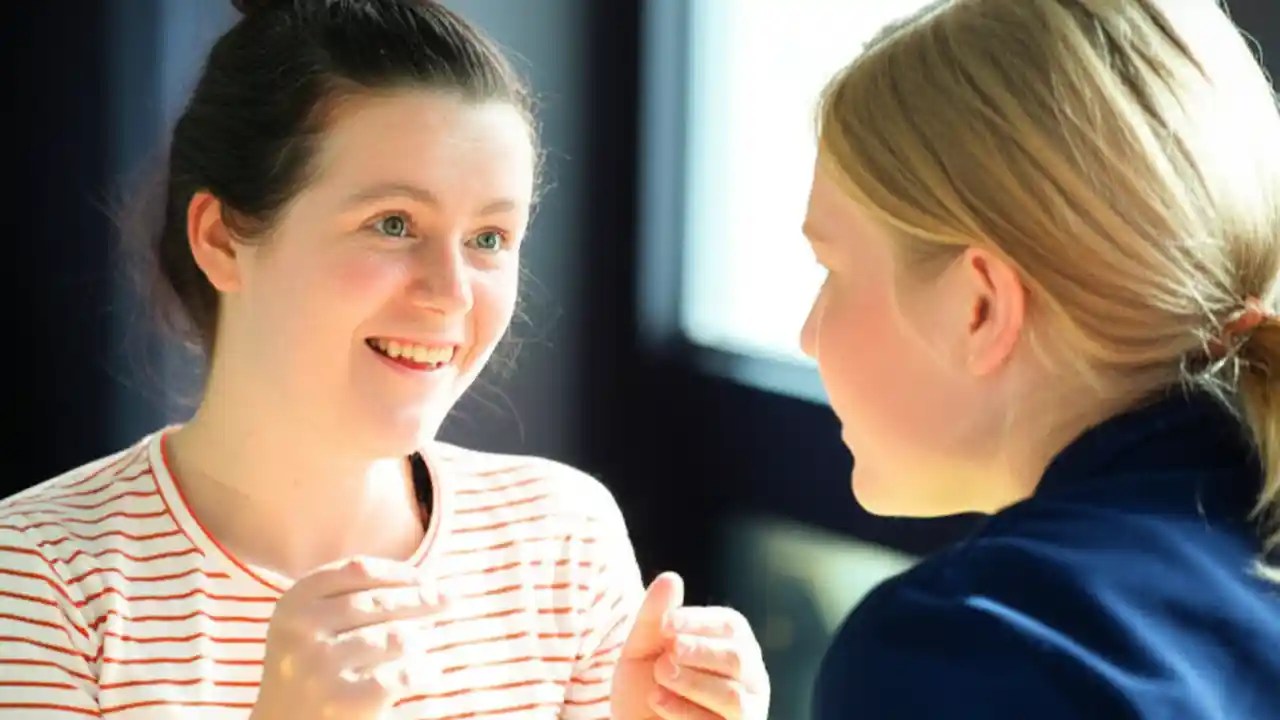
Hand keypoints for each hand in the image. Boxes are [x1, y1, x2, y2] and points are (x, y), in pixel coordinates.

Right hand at [249, 556, 447, 719]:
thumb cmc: (306, 676)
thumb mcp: (308, 629)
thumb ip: (348, 598)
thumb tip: (423, 582)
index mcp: (293, 606)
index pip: (357, 569)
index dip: (398, 571)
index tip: (425, 577)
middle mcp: (302, 633)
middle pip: (381, 602)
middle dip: (423, 597)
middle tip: (450, 598)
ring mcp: (322, 668)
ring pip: (398, 637)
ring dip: (422, 640)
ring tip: (430, 646)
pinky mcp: (347, 702)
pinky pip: (405, 674)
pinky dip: (424, 672)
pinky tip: (430, 675)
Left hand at [612, 572, 770, 719]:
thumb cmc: (646, 686)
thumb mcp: (642, 648)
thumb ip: (654, 615)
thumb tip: (671, 577)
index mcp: (733, 645)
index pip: (731, 625)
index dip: (698, 621)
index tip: (666, 624)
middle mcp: (749, 676)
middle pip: (738, 657)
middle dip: (698, 652)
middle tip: (665, 656)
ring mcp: (748, 710)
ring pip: (733, 694)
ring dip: (691, 682)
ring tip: (660, 677)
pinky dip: (684, 710)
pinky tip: (657, 701)